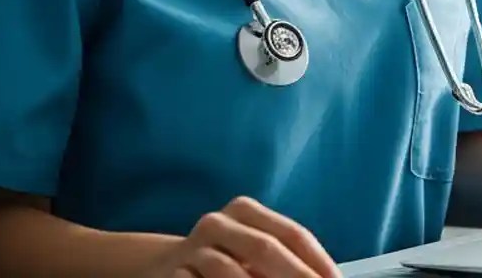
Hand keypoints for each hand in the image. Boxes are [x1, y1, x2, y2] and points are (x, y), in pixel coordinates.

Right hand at [149, 197, 340, 277]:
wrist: (163, 267)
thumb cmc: (225, 260)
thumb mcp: (254, 252)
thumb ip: (285, 260)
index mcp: (247, 211)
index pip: (293, 234)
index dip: (319, 261)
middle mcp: (219, 222)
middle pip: (266, 248)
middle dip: (296, 276)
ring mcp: (193, 247)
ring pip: (231, 271)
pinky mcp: (173, 273)